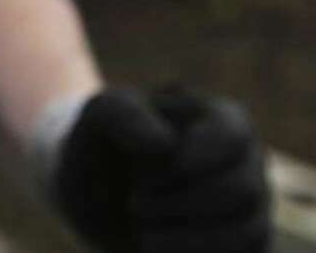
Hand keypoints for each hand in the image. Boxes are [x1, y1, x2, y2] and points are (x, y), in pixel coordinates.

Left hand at [47, 87, 272, 252]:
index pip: (230, 135)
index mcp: (222, 117)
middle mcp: (248, 161)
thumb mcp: (103, 114)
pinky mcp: (248, 244)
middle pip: (241, 188)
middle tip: (135, 205)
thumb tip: (165, 145)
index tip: (146, 177)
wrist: (99, 193)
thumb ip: (126, 116)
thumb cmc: (108, 142)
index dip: (192, 158)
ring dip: (188, 238)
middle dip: (180, 202)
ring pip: (249, 231)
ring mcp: (254, 206)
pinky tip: (156, 249)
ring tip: (144, 233)